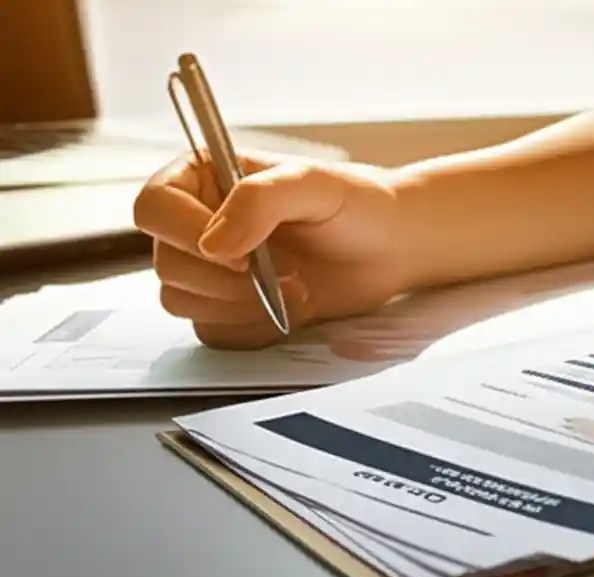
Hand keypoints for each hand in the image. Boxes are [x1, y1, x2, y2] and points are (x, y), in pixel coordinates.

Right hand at [133, 152, 411, 348]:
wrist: (389, 248)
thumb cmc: (356, 205)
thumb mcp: (314, 184)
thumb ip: (260, 200)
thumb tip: (213, 244)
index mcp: (202, 178)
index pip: (154, 207)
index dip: (186, 235)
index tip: (242, 255)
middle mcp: (195, 222)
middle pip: (166, 264)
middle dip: (228, 280)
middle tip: (289, 276)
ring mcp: (209, 268)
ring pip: (182, 302)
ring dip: (242, 305)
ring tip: (298, 289)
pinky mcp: (227, 307)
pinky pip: (212, 331)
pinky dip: (252, 328)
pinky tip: (291, 308)